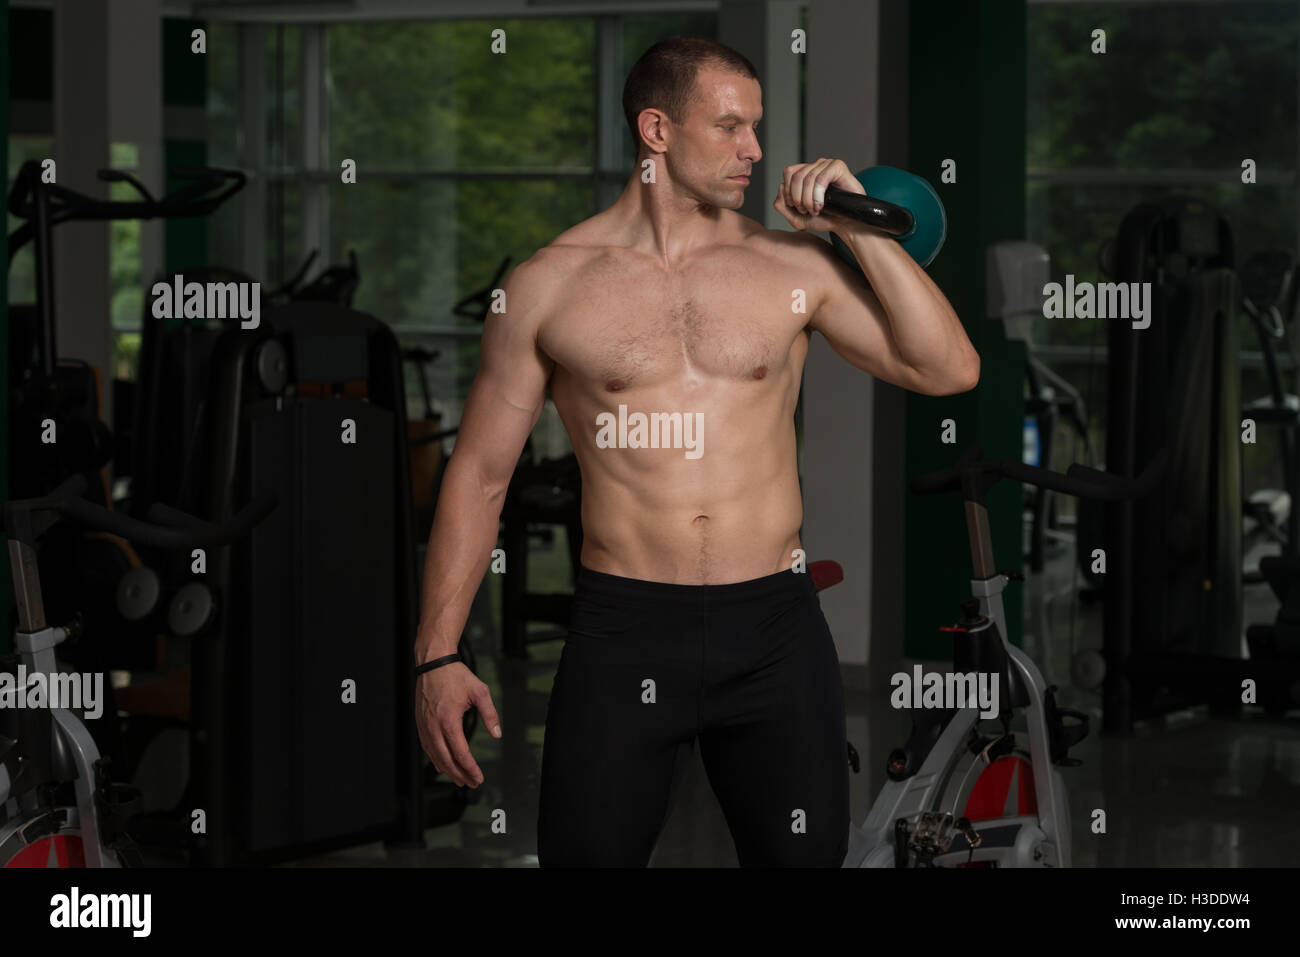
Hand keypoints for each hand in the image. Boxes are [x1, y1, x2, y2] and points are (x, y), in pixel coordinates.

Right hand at [415, 661, 500, 788]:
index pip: (460, 753)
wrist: (434, 663)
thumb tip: (497, 733)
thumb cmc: (455, 675)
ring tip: (459, 779)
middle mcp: (434, 726)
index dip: (470, 768)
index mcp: (449, 720)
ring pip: (434, 756)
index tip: (478, 777)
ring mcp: (424, 725)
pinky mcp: (420, 723)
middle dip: (459, 775)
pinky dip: (434, 759)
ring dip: (447, 770)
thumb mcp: (480, 692)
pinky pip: (426, 747)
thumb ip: (490, 714)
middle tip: (471, 783)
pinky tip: (441, 765)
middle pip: (446, 760)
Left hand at [773, 158, 864, 231]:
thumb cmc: (825, 218)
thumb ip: (782, 206)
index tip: (796, 207)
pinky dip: (817, 195)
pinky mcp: (838, 166)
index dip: (788, 191)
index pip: (789, 172)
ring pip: (807, 178)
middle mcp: (816, 166)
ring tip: (815, 209)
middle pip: (796, 176)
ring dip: (808, 199)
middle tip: (806, 210)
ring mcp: (827, 164)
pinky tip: (821, 204)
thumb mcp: (797, 218)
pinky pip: (821, 178)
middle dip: (798, 198)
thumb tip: (780, 187)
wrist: (845, 223)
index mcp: (806, 173)